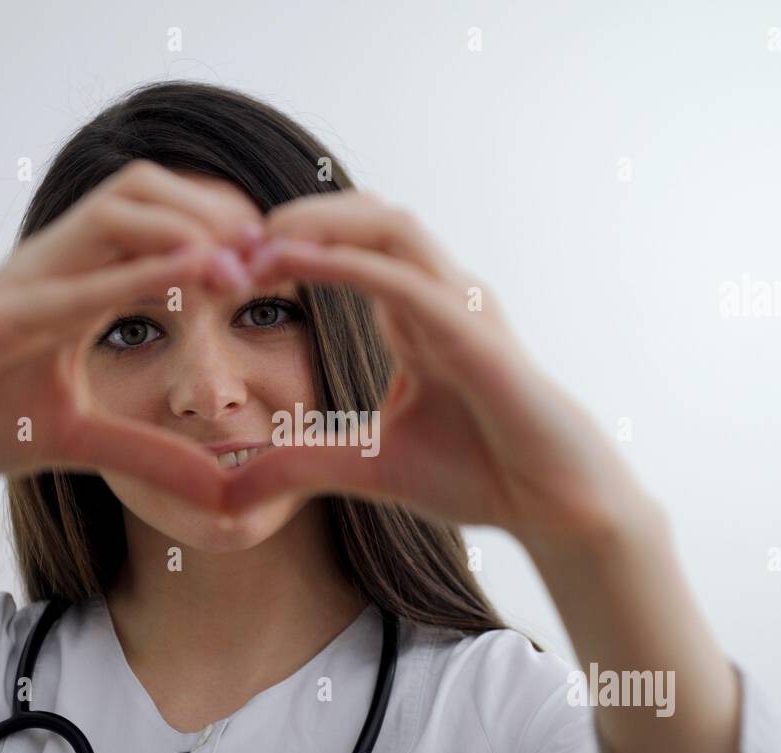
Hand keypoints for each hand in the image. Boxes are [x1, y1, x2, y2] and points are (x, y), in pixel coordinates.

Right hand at [0, 161, 263, 511]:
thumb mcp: (81, 441)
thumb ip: (150, 456)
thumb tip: (223, 493)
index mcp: (76, 281)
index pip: (156, 223)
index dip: (217, 229)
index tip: (273, 263)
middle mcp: (53, 266)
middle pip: (141, 189)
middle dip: (211, 209)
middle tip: (268, 252)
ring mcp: (21, 284)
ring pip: (110, 214)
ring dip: (182, 227)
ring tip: (239, 263)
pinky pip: (67, 288)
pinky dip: (130, 277)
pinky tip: (186, 278)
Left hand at [227, 190, 658, 551]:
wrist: (554, 508)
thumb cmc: (479, 475)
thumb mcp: (366, 467)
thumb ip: (300, 464)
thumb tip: (228, 489)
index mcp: (418, 313)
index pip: (351, 246)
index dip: (289, 245)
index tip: (227, 270)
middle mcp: (441, 295)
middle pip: (366, 216)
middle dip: (296, 218)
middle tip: (229, 246)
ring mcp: (463, 307)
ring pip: (390, 226)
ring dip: (319, 225)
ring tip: (256, 246)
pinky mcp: (476, 335)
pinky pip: (406, 279)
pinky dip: (346, 264)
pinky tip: (292, 264)